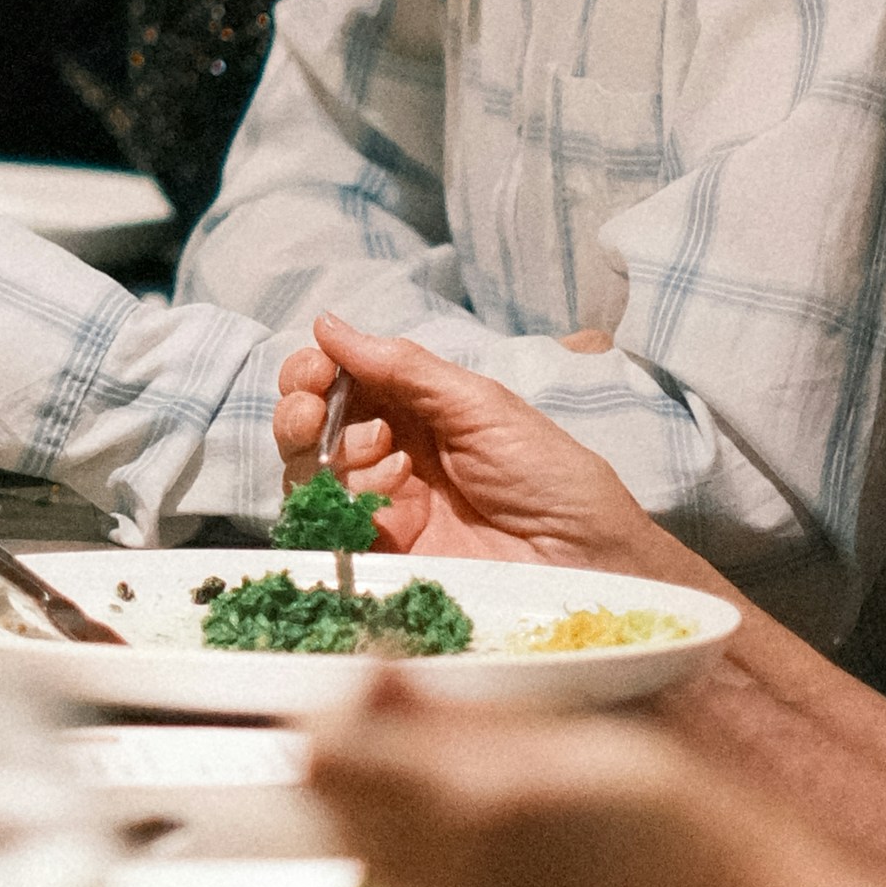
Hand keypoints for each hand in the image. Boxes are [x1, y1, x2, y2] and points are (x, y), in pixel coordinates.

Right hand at [274, 312, 688, 586]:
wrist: (585, 562)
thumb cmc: (549, 476)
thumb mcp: (481, 405)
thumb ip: (403, 367)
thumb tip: (328, 324)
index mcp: (415, 410)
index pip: (339, 384)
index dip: (314, 371)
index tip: (315, 368)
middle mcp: (389, 455)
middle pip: (310, 428)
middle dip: (299, 409)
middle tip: (312, 406)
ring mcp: (382, 508)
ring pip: (309, 474)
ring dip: (328, 450)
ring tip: (383, 452)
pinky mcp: (382, 556)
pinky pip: (329, 526)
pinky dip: (345, 499)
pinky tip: (391, 490)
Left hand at [306, 676, 845, 886]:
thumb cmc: (733, 867)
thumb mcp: (608, 755)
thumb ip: (475, 724)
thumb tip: (383, 687)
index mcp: (476, 816)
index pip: (328, 758)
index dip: (345, 710)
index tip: (383, 690)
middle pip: (350, 822)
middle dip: (388, 775)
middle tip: (462, 750)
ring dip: (427, 847)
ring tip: (538, 840)